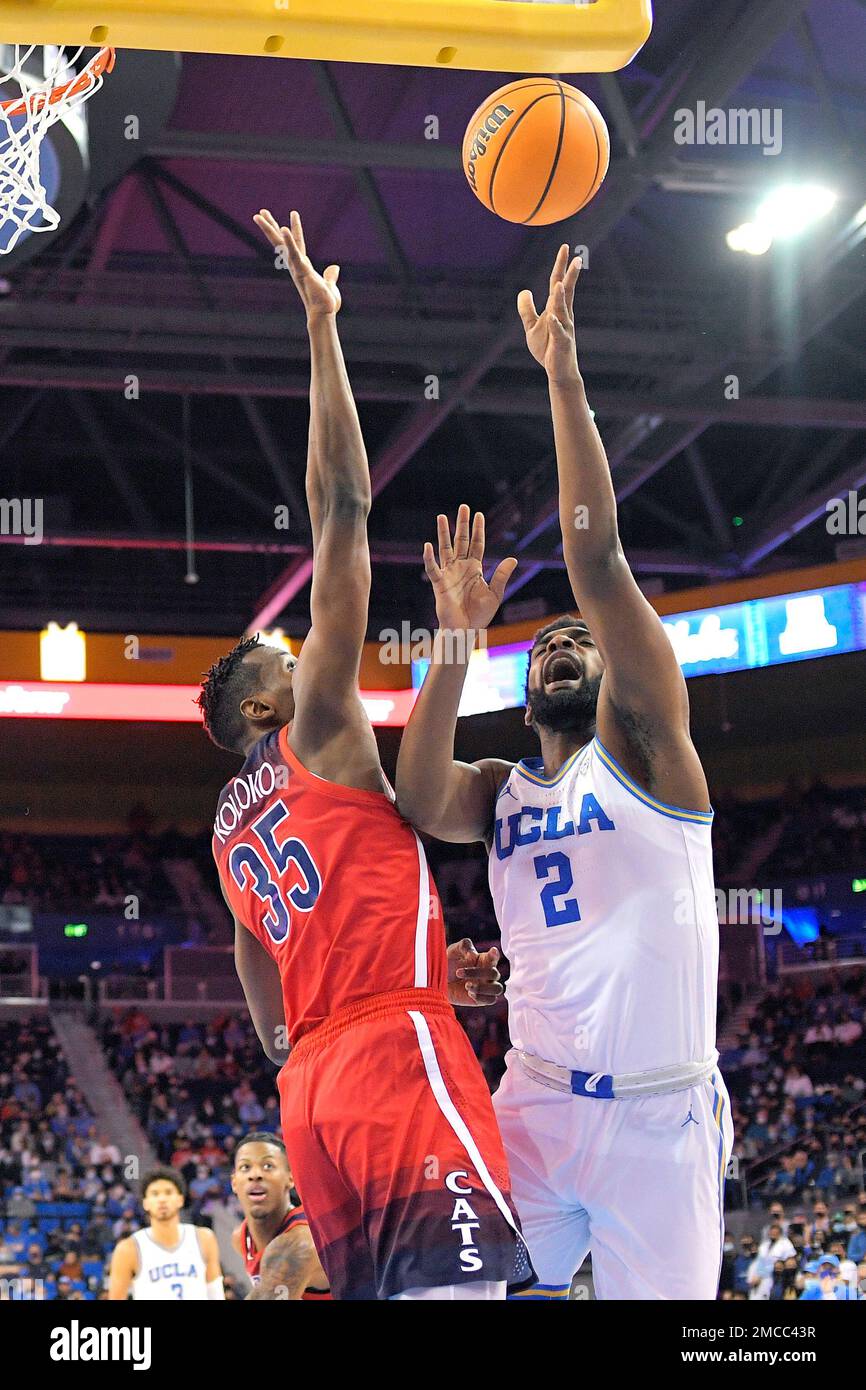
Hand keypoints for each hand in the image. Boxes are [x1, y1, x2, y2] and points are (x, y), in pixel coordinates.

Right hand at [254, 208, 340, 321]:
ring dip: (270, 229)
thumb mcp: (329, 284)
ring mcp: (296, 266)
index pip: (297, 242)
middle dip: (270, 227)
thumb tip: (335, 268)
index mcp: (302, 265)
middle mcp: (296, 264)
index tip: (292, 213)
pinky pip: (294, 253)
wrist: (323, 314)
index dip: (294, 228)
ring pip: (280, 244)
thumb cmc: (325, 303)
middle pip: (280, 241)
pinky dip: (289, 241)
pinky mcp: (301, 270)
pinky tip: (283, 228)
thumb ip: (330, 276)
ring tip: (260, 214)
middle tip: (260, 212)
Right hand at [423, 505, 516, 633]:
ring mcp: (449, 574)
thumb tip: (513, 559)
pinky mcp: (439, 584)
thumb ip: (501, 576)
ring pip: (445, 549)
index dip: (478, 530)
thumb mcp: (495, 594)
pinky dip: (429, 558)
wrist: (465, 630)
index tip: (479, 515)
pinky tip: (428, 545)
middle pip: (461, 541)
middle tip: (463, 507)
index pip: (476, 544)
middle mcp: (461, 567)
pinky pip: (433, 569)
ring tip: (442, 517)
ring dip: (443, 533)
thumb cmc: (479, 615)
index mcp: (474, 568)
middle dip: (462, 524)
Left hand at [447, 939, 501, 1007]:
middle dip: (477, 973)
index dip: (495, 955)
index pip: (494, 956)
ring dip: (482, 987)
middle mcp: (487, 973)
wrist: (438, 981)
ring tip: (466, 985)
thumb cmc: (448, 963)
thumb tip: (473, 954)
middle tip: (458, 972)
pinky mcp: (481, 1000)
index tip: (492, 951)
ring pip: (497, 989)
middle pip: (494, 974)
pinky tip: (469, 993)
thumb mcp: (453, 951)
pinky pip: (491, 1000)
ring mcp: (486, 987)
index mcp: (484, 959)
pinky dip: (482, 997)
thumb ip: (463, 946)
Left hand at [517, 244, 581, 383]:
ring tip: (558, 284)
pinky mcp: (562, 343)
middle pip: (565, 291)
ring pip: (562, 310)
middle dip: (570, 275)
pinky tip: (552, 317)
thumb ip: (527, 310)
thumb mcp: (532, 327)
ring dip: (559, 297)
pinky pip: (558, 332)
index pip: (558, 283)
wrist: (558, 371)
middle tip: (576, 258)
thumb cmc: (547, 348)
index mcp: (556, 309)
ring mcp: (564, 328)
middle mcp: (563, 315)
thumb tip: (524, 291)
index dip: (560, 266)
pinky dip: (555, 325)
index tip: (565, 247)